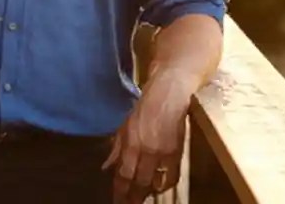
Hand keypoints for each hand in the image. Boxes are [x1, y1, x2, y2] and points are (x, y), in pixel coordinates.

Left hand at [102, 71, 191, 203]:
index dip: (120, 192)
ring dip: (147, 193)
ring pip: (154, 182)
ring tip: (142, 198)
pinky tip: (159, 187)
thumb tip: (106, 167)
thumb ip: (116, 147)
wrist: (170, 92)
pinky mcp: (177, 151)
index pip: (123, 175)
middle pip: (139, 183)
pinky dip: (165, 184)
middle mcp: (146, 150)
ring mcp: (163, 152)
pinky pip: (171, 176)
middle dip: (133, 197)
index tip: (117, 201)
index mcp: (131, 142)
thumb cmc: (145, 105)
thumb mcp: (125, 124)